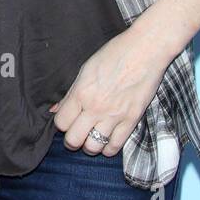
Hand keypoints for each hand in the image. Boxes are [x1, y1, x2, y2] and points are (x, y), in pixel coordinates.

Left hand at [48, 25, 173, 156]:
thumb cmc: (114, 54)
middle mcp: (95, 107)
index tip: (67, 120)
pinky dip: (108, 149)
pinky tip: (107, 140)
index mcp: (81, 92)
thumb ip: (71, 93)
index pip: (61, 122)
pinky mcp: (131, 120)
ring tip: (92, 139)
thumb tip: (55, 109)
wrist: (145, 50)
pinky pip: (115, 147)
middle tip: (76, 135)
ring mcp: (114, 116)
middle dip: (72, 140)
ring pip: (93, 148)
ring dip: (90, 146)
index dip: (61, 124)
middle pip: (74, 139)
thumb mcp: (86, 69)